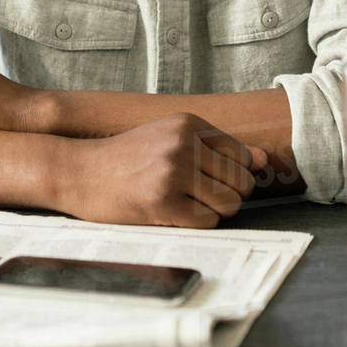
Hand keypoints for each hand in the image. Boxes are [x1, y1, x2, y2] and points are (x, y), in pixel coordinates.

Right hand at [60, 112, 268, 227]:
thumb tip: (265, 160)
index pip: (242, 156)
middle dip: (228, 195)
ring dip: (214, 211)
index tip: (211, 179)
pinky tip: (175, 213)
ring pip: (229, 204)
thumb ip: (219, 148)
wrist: (81, 171)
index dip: (234, 174)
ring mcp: (173, 172)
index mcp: (188, 123)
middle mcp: (183, 143)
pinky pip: (207, 222)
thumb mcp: (172, 139)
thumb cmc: (129, 157)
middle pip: (241, 182)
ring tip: (187, 204)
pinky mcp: (162, 202)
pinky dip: (198, 224)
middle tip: (199, 195)